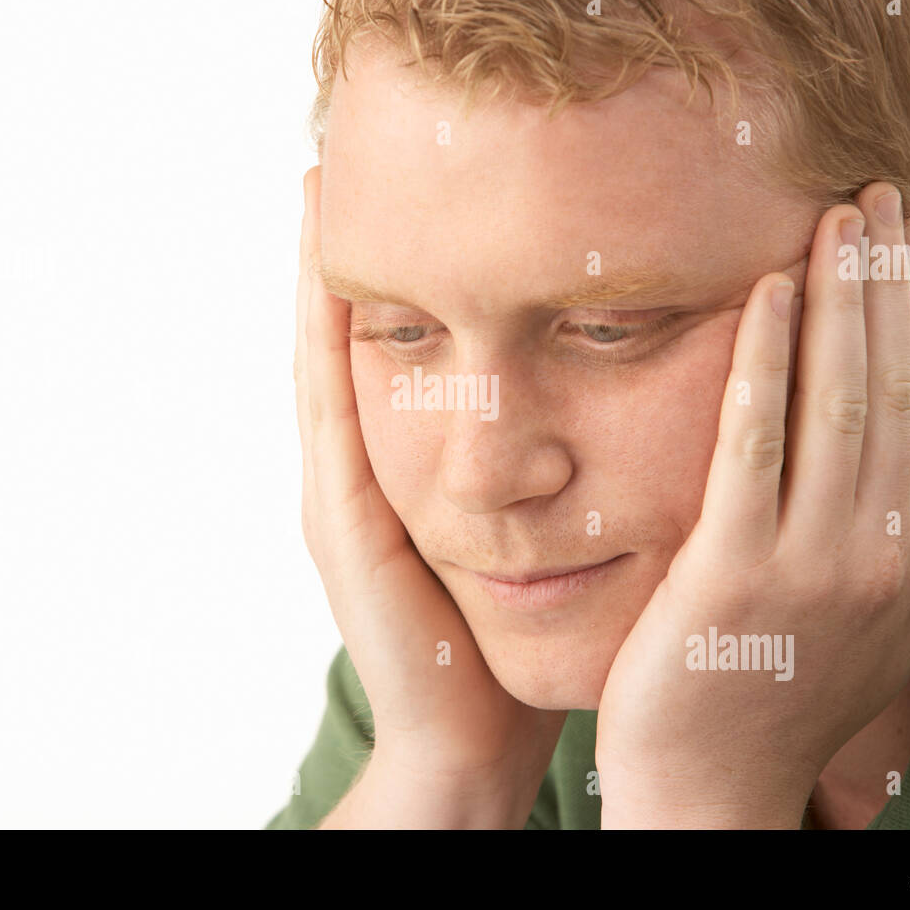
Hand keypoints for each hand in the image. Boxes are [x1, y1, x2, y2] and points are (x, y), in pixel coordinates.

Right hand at [293, 166, 565, 823]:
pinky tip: (323, 282)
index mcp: (399, 479)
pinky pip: (330, 416)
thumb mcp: (521, 541)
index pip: (382, 359)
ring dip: (313, 282)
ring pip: (321, 366)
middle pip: (337, 346)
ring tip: (312, 195)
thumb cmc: (509, 645)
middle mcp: (359, 479)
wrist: (469, 740)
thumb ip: (536, 481)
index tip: (390, 200)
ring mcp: (342, 501)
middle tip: (327, 169)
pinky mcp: (345, 526)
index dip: (375, 283)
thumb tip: (596, 423)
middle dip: (329, 260)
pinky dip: (320, 346)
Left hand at [594, 184, 909, 827]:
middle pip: (899, 387)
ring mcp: (818, 565)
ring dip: (842, 298)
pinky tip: (765, 293)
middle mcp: (886, 555)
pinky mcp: (737, 572)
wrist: (712, 789)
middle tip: (877, 198)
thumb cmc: (770, 692)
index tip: (909, 246)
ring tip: (834, 219)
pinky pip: (756, 442)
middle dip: (891, 284)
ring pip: (843, 400)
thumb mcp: (855, 613)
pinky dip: (766, 358)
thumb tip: (883, 444)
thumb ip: (877, 531)